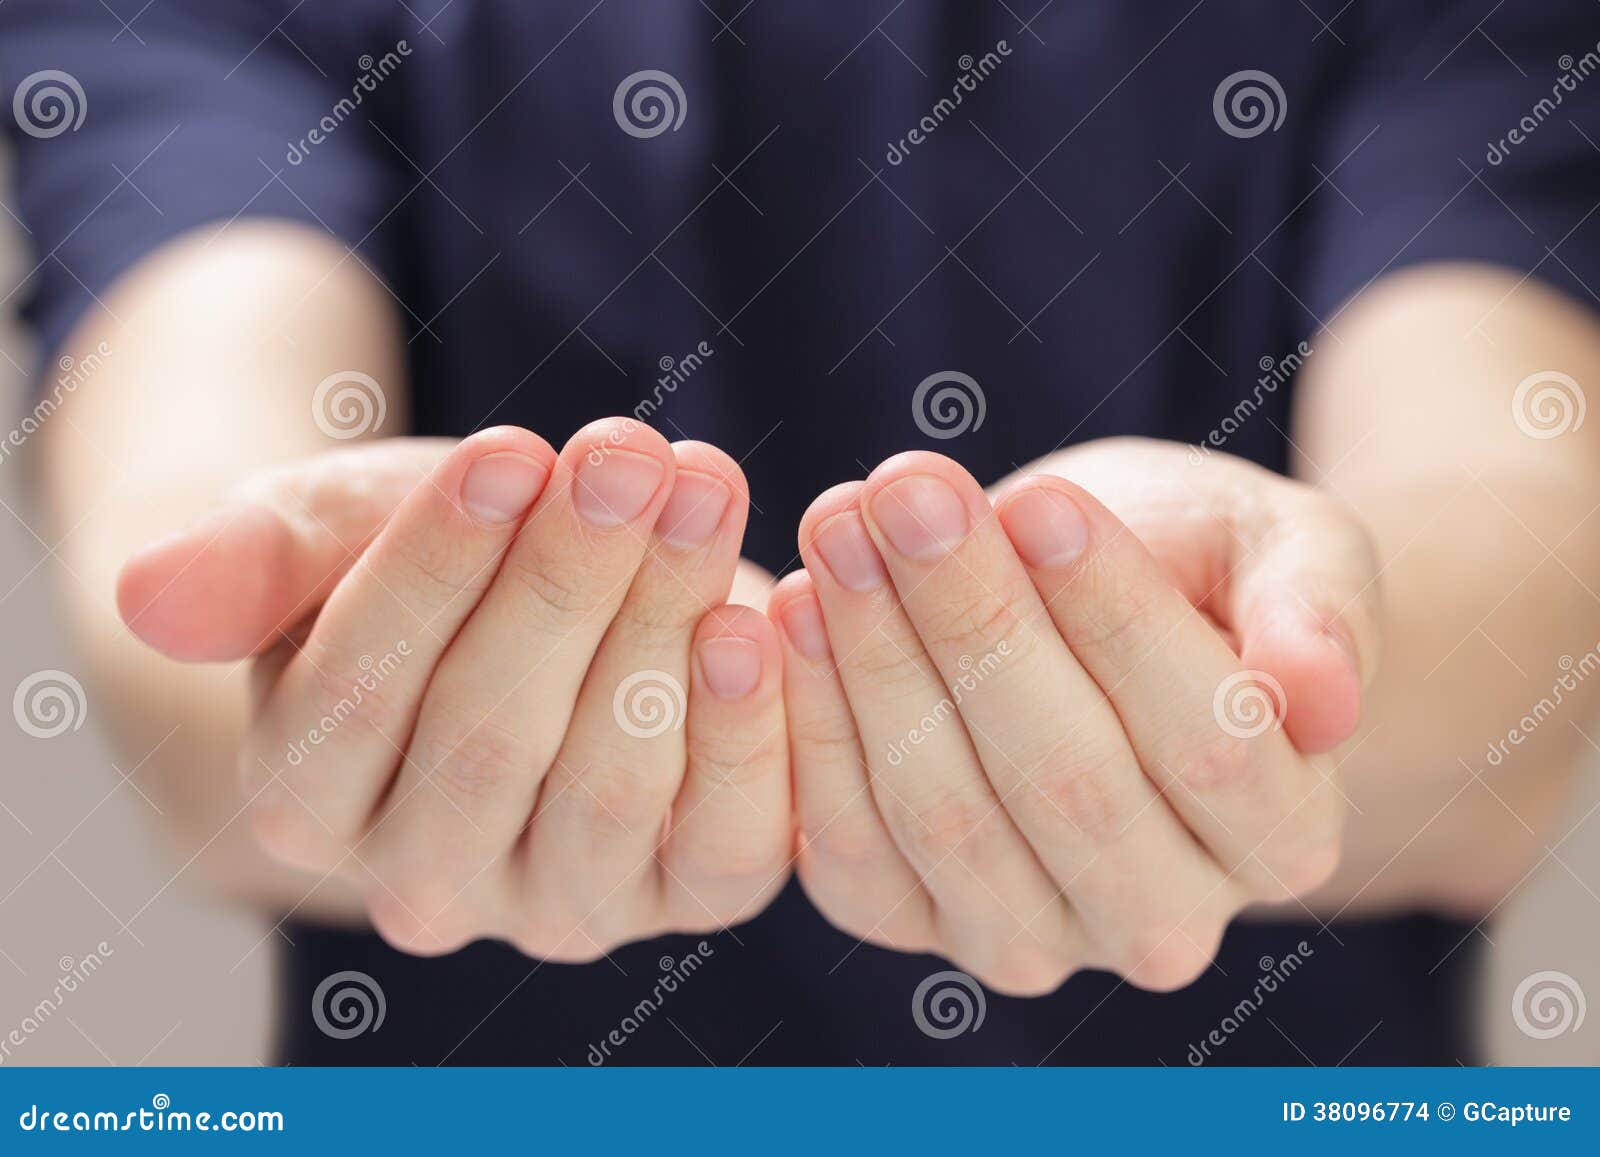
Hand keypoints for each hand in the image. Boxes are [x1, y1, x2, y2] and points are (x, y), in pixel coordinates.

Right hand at [117, 420, 790, 958]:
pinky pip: (725, 845)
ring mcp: (562, 904)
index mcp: (304, 800)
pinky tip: (756, 621)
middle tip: (628, 455)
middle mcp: (426, 883)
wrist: (550, 603)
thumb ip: (247, 562)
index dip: (439, 566)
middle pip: (491, 738)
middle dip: (567, 582)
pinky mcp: (687, 893)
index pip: (358, 693)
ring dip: (663, 624)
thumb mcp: (328, 533)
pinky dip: (749, 735)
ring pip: (610, 785)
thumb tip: (148, 595)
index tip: (510, 447)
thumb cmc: (424, 560)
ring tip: (697, 493)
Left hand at [771, 437, 1378, 993]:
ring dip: (877, 660)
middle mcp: (1162, 922)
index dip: (1118, 620)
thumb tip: (1323, 697)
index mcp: (1283, 836)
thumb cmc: (1201, 574)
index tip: (1042, 500)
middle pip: (1065, 781)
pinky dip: (814, 728)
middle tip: (907, 490)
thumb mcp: (1283, 550)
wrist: (1093, 624)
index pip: (1210, 740)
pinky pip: (852, 850)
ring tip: (841, 525)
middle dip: (975, 622)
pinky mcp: (909, 921)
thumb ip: (1320, 611)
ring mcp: (1029, 938)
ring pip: (948, 816)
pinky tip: (791, 609)